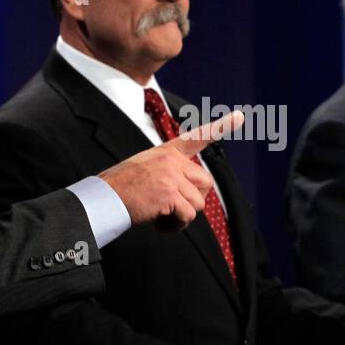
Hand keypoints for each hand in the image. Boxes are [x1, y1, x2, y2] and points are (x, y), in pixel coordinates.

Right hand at [99, 111, 244, 231]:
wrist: (103, 198)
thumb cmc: (121, 188)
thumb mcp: (145, 169)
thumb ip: (169, 173)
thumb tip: (191, 193)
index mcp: (166, 152)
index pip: (197, 138)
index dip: (221, 127)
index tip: (240, 117)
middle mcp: (172, 161)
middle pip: (205, 184)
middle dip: (193, 201)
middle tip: (172, 209)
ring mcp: (171, 176)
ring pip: (197, 204)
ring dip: (182, 217)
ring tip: (160, 217)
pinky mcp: (169, 194)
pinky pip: (187, 216)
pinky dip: (175, 226)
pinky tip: (159, 224)